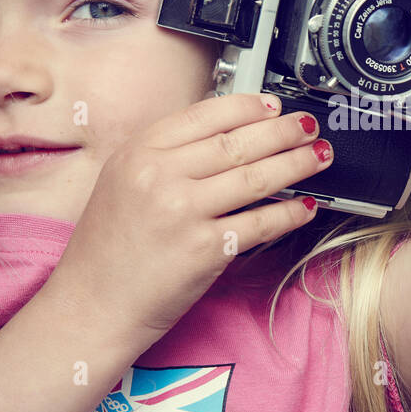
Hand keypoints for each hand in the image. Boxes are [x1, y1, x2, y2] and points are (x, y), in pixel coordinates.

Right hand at [44, 94, 333, 343]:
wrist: (91, 305)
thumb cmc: (106, 250)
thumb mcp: (121, 181)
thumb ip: (165, 155)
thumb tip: (224, 134)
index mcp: (139, 152)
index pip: (207, 114)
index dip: (249, 107)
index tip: (274, 106)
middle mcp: (160, 175)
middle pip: (239, 142)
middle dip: (284, 131)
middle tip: (308, 127)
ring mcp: (184, 211)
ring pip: (257, 177)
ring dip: (297, 164)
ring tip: (319, 157)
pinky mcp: (206, 249)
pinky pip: (261, 223)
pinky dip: (290, 213)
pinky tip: (305, 206)